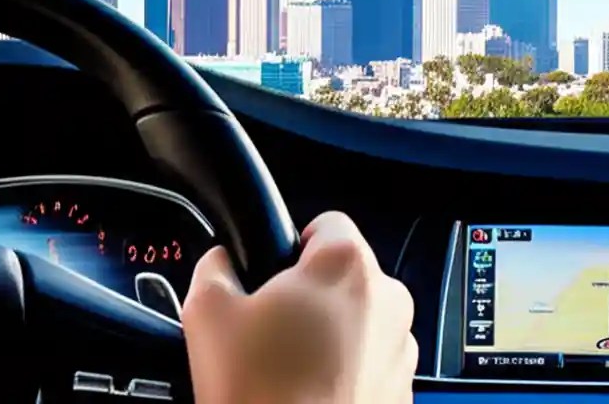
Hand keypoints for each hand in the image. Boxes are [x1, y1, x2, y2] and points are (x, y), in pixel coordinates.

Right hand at [183, 211, 416, 403]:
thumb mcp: (206, 311)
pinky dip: (346, 369)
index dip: (291, 244)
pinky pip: (371, 361)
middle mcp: (388, 300)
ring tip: (288, 366)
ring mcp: (401, 347)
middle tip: (269, 327)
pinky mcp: (402, 388)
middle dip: (309, 294)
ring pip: (360, 320)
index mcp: (345, 266)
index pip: (326, 222)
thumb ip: (215, 264)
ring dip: (330, 333)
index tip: (273, 273)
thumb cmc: (261, 394)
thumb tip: (222, 261)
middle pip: (344, 274)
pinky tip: (309, 390)